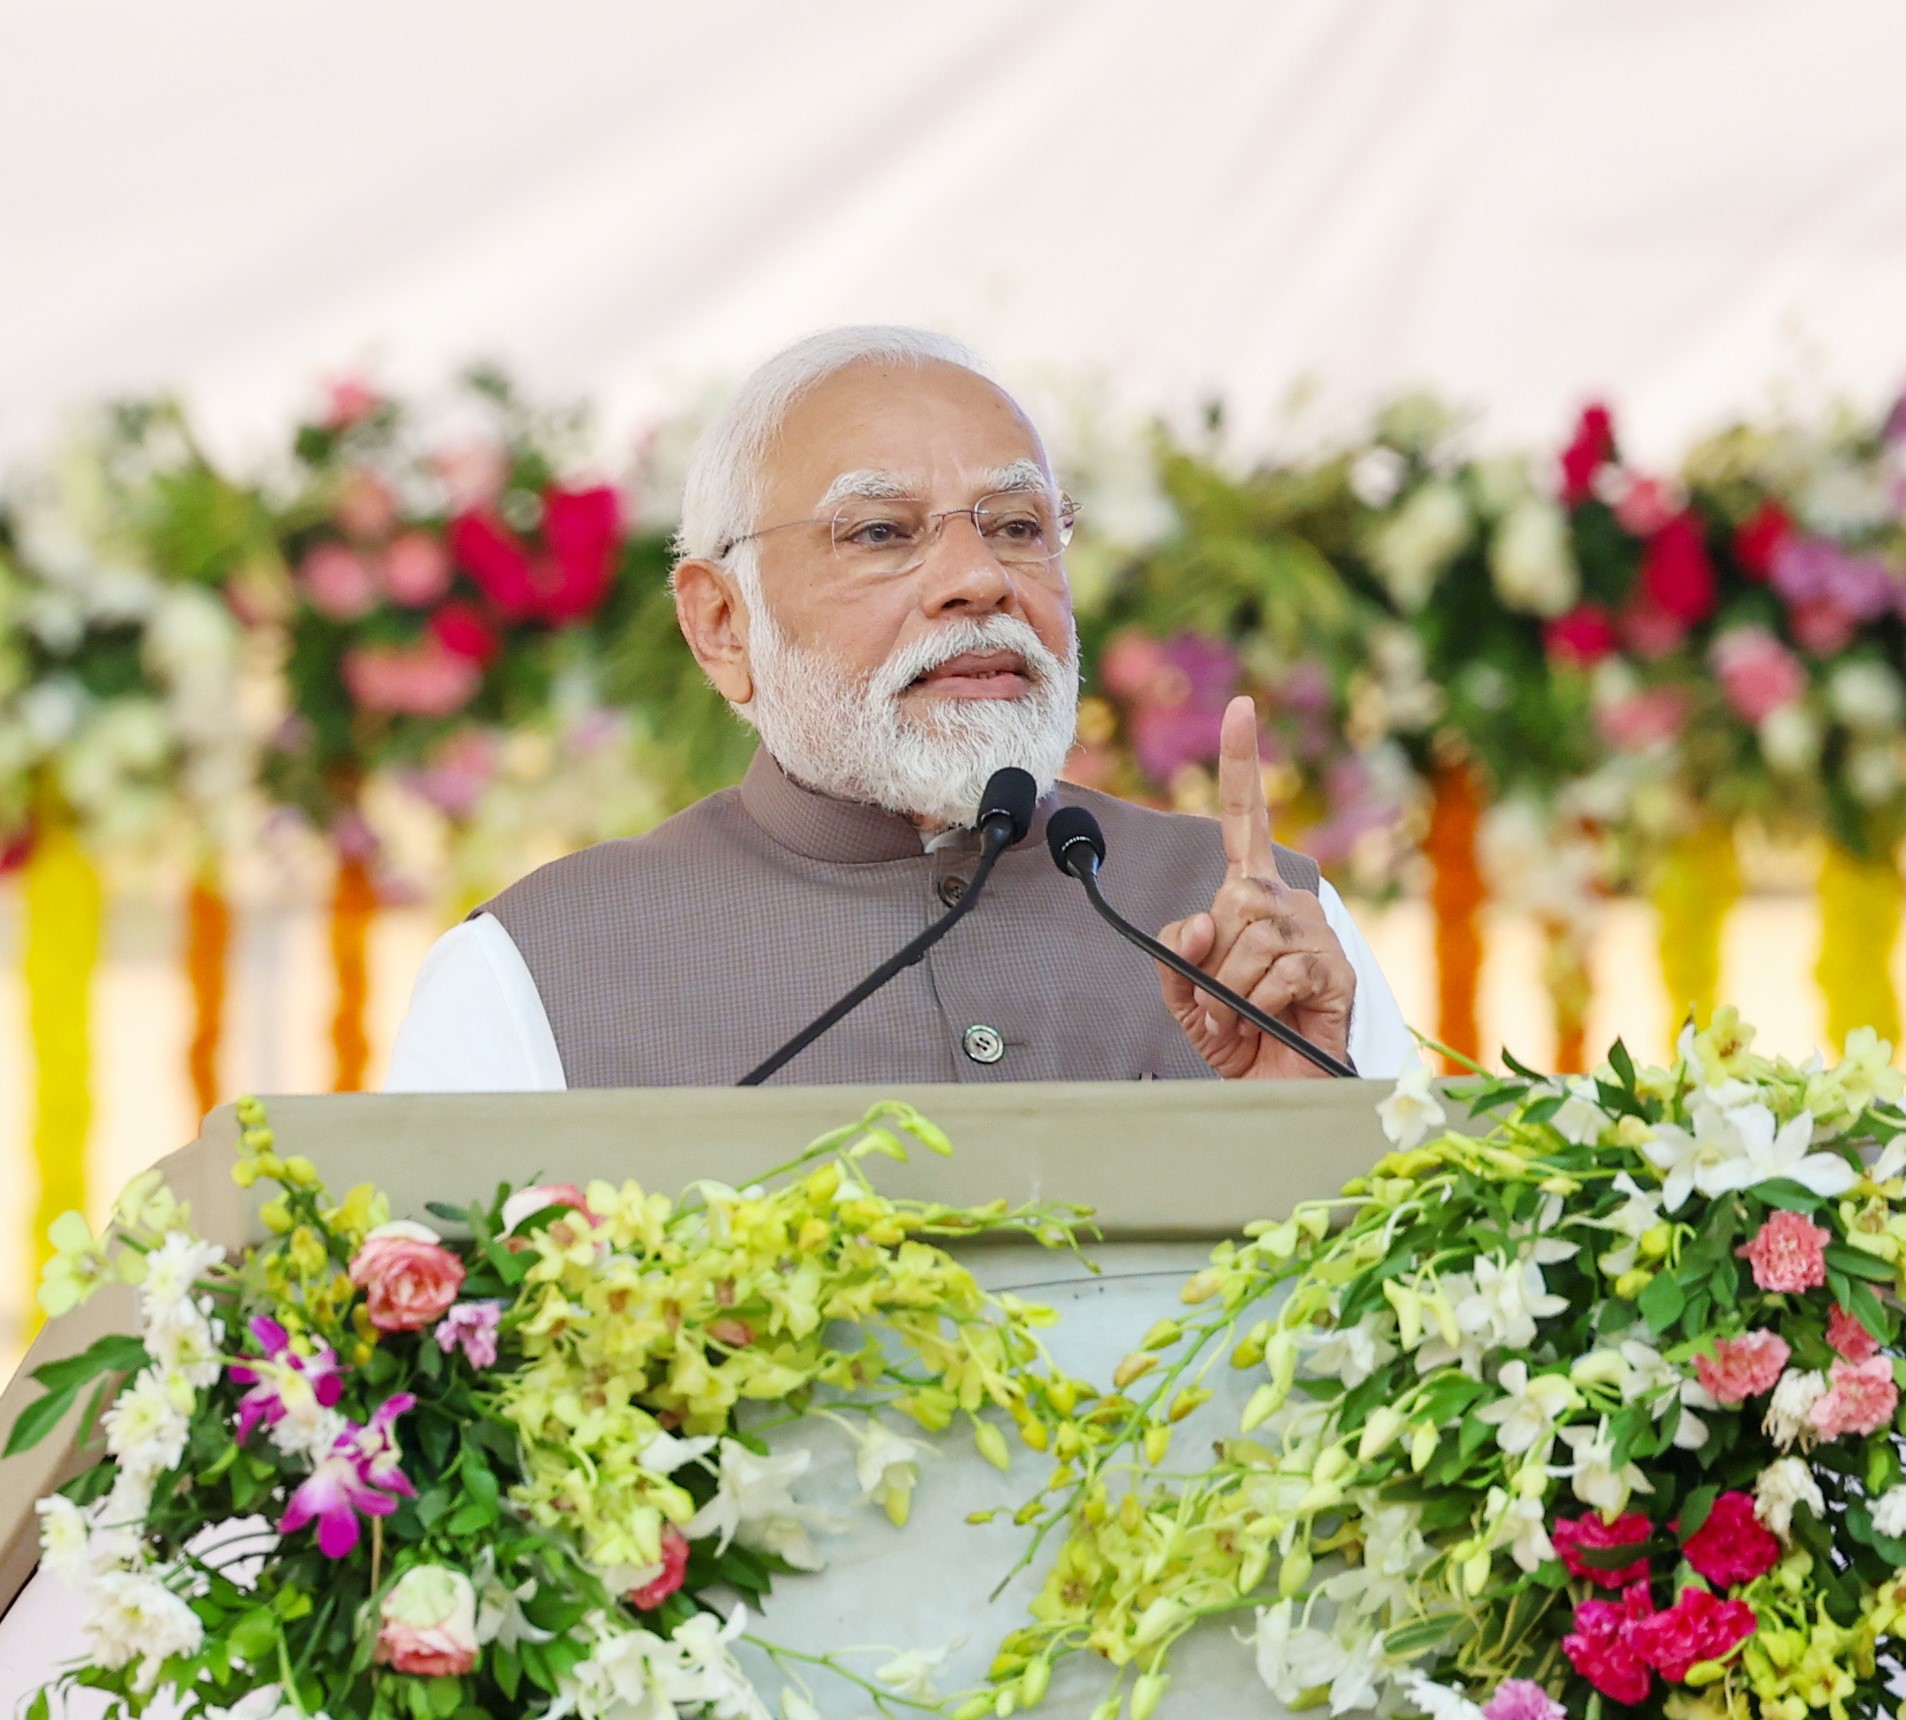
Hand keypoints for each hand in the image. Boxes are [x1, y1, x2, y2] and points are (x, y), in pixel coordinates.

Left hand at [1157, 695, 1355, 1077]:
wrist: (1279, 1094)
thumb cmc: (1240, 1038)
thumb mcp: (1186, 994)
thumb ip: (1179, 954)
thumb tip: (1207, 918)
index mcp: (1253, 897)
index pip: (1247, 821)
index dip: (1242, 764)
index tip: (1242, 707)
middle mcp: (1290, 903)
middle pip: (1232, 901)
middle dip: (1211, 960)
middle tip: (1218, 1001)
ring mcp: (1317, 934)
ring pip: (1250, 939)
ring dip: (1229, 990)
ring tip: (1241, 1018)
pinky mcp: (1335, 971)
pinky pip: (1275, 972)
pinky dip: (1254, 1003)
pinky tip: (1268, 1022)